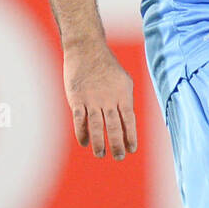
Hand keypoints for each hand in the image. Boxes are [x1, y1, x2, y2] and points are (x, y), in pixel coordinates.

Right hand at [63, 43, 137, 158]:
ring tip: (101, 155)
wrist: (87, 50)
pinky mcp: (77, 99)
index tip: (131, 149)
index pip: (129, 121)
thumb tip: (128, 119)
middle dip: (117, 145)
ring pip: (97, 127)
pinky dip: (82, 133)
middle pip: (114, 127)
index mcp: (123, 95)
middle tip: (118, 157)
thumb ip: (126, 100)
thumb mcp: (124, 80)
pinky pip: (80, 120)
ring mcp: (92, 100)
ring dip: (99, 143)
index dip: (130, 136)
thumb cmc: (107, 66)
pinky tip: (85, 143)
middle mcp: (109, 99)